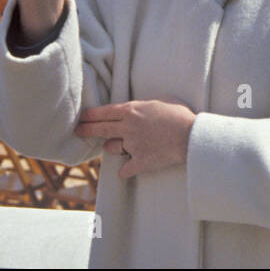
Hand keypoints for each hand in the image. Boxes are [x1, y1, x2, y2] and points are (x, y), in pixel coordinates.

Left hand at [76, 100, 196, 179]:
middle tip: (78, 130)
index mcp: (132, 111)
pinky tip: (127, 169)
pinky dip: (126, 169)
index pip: (103, 112)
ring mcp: (132, 145)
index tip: (82, 117)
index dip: (90, 115)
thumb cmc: (180, 115)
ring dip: (114, 147)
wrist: (191, 136)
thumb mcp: (162, 100)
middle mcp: (128, 127)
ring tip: (122, 145)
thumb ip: (145, 105)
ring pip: (111, 148)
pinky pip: (125, 169)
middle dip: (86, 130)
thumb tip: (138, 107)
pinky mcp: (139, 161)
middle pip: (99, 129)